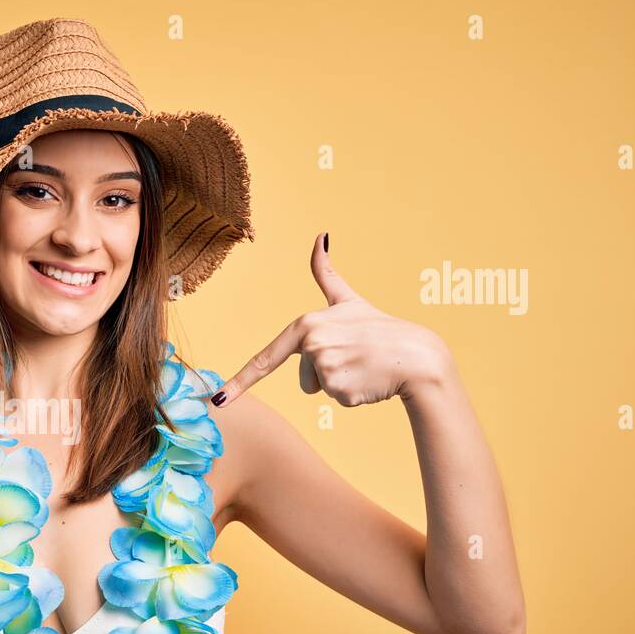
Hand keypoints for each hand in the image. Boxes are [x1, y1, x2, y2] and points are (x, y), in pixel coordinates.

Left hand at [211, 232, 450, 407]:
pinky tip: (369, 378)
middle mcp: (311, 345)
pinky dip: (352, 394)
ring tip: (364, 364)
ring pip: (320, 387)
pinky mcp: (339, 390)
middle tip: (355, 356)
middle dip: (327, 372)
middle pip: (305, 376)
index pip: (266, 358)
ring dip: (341, 381)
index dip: (239, 381)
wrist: (417, 355)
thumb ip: (326, 273)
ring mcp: (324, 368)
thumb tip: (320, 235)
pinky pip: (335, 399)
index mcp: (306, 324)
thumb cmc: (380, 328)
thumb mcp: (348, 300)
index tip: (217, 399)